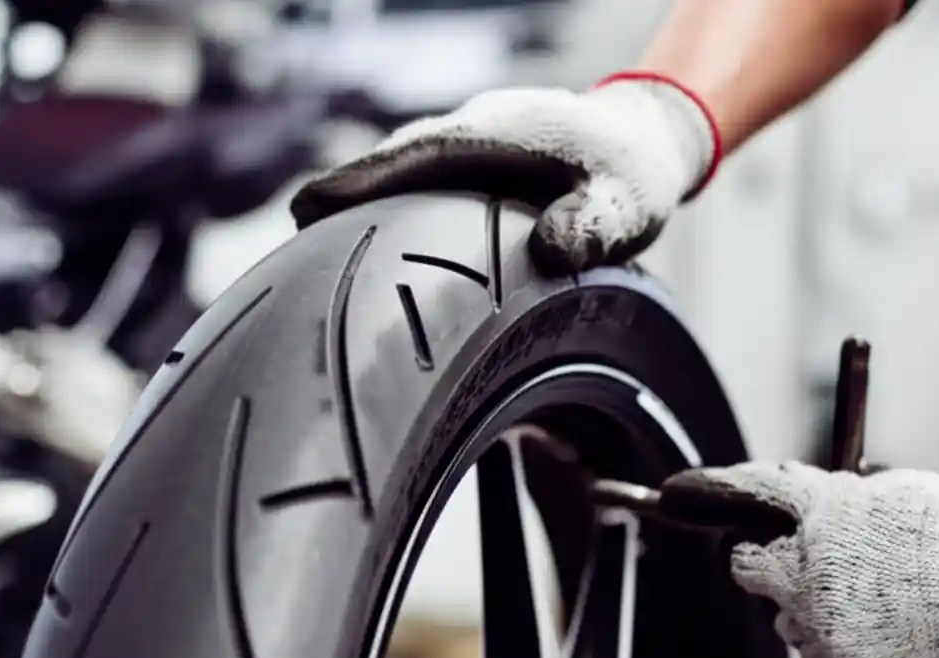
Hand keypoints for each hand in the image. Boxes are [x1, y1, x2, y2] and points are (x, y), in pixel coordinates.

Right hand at [291, 73, 718, 274]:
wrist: (643, 139)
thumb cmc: (632, 175)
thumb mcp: (627, 205)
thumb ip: (594, 224)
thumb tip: (553, 248)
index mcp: (501, 134)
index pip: (417, 154)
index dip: (362, 180)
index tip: (309, 207)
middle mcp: (474, 129)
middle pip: (392, 157)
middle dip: (344, 191)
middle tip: (294, 236)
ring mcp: (469, 139)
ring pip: (400, 164)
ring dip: (361, 194)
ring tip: (312, 242)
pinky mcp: (469, 155)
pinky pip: (416, 172)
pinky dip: (385, 195)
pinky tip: (367, 235)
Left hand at [675, 462, 938, 657]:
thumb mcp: (875, 493)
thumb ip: (821, 501)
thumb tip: (783, 498)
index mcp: (815, 520)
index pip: (746, 498)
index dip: (712, 493)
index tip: (676, 491)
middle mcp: (807, 578)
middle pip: (750, 572)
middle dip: (769, 566)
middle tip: (812, 567)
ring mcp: (825, 633)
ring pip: (789, 625)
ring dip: (812, 613)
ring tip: (874, 602)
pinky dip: (846, 653)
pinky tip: (887, 635)